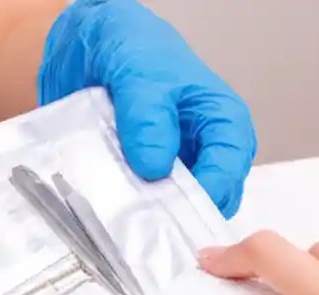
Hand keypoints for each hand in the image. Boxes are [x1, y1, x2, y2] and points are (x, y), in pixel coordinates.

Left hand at [38, 0, 256, 218]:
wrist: (89, 45)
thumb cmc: (133, 47)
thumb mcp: (139, 73)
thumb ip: (147, 115)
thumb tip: (156, 168)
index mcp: (220, 120)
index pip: (230, 166)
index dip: (209, 192)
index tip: (176, 210)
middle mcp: (201, 151)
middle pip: (204, 199)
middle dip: (177, 216)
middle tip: (144, 225)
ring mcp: (168, 169)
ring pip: (168, 209)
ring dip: (145, 217)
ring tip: (120, 223)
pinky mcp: (137, 180)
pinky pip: (134, 207)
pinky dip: (119, 212)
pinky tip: (101, 216)